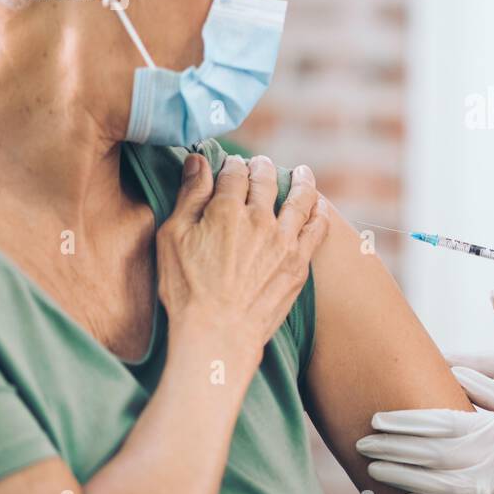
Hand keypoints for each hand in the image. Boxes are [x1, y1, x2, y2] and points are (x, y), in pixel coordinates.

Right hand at [158, 153, 328, 364]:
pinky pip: (317, 228)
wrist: (218, 333)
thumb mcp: (173, 237)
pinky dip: (319, 211)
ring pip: (299, 198)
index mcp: (226, 209)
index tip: (231, 164)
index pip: (233, 173)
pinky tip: (320, 205)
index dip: (231, 165)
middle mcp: (260, 218)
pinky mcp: (299, 262)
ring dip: (301, 181)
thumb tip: (198, 160)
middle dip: (262, 167)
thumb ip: (189, 196)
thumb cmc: (186, 289)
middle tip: (261, 164)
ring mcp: (284, 240)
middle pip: (265, 181)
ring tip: (302, 172)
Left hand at [356, 367, 493, 493]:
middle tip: (363, 443)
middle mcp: (493, 459)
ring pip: (435, 486)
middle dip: (391, 449)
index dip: (401, 423)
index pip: (435, 424)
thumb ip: (489, 391)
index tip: (376, 419)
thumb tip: (452, 374)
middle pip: (427, 455)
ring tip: (376, 470)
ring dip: (402, 477)